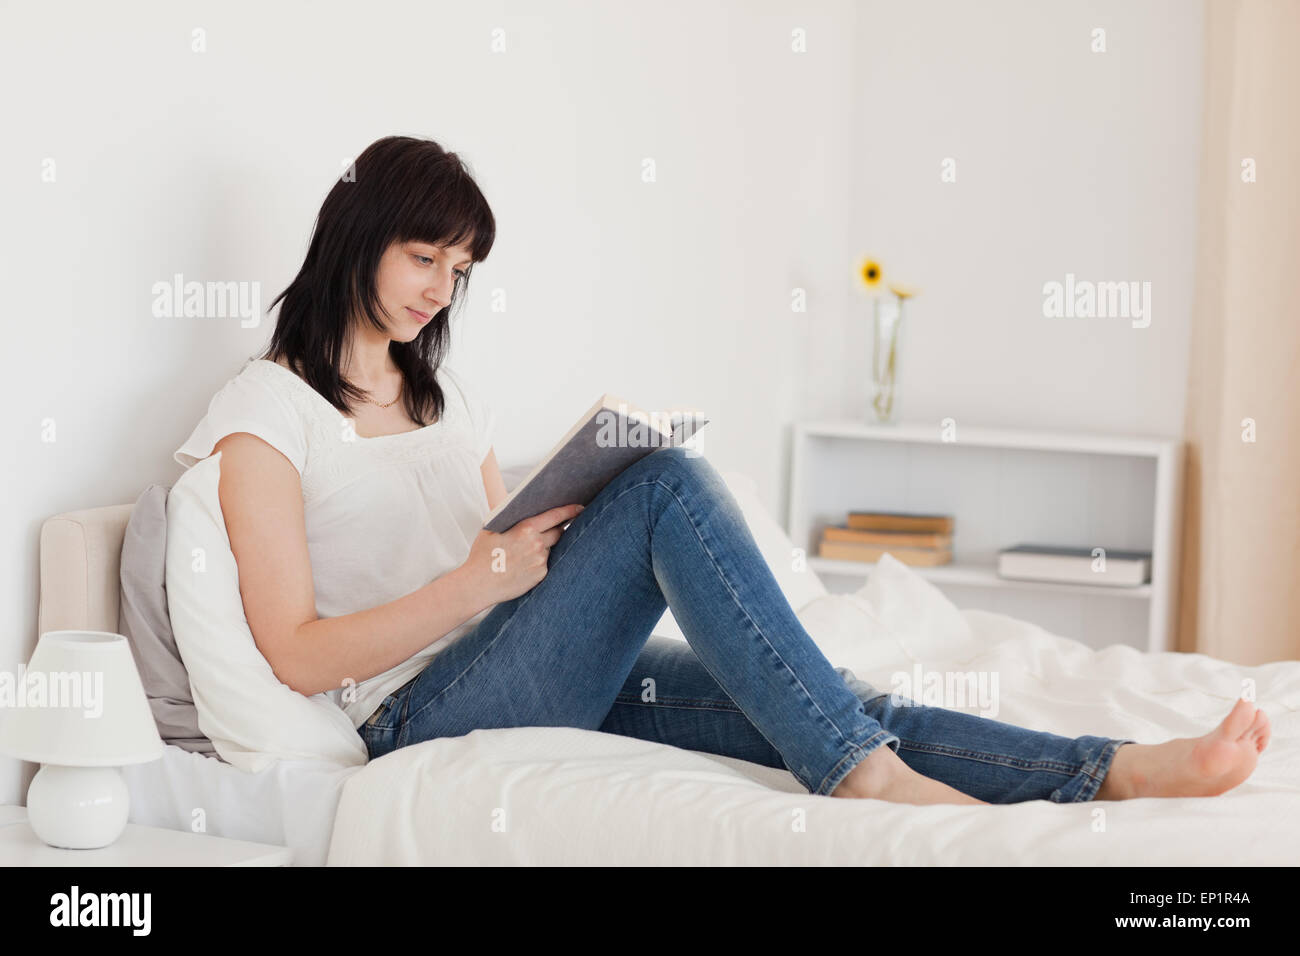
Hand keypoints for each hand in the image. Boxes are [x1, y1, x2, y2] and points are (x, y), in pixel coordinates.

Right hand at [460, 503, 584, 604]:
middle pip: (558, 532)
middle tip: (556, 528)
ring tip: (526, 552)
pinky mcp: (540, 575)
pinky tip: (523, 565)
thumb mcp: (491, 529)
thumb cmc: (482, 555)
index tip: (580, 507)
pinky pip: (545, 563)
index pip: (556, 516)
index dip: (570, 510)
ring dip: (544, 546)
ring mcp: (540, 560)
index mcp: (526, 529)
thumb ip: (509, 517)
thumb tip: (520, 505)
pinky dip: (538, 562)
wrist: (478, 584)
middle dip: (557, 529)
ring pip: (550, 548)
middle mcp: (537, 544)